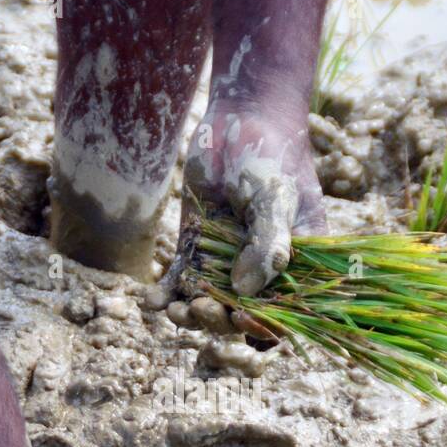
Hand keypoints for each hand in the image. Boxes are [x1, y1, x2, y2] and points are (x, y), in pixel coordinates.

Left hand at [153, 106, 325, 337]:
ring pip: (210, 302)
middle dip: (220, 319)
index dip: (264, 326)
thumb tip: (243, 292)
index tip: (242, 321)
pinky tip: (152, 302)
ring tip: (176, 310)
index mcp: (294, 266)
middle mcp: (261, 270)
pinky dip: (166, 294)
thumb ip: (267, 245)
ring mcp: (226, 260)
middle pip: (240, 313)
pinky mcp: (196, 247)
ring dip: (192, 314)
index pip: (283, 311)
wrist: (240, 120)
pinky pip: (181, 279)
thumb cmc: (270, 159)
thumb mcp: (276, 200)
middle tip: (201, 309)